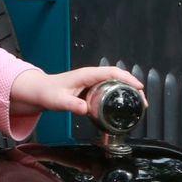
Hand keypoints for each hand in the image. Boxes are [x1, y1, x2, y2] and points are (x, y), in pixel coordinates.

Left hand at [10, 66, 145, 117]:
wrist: (38, 91)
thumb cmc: (47, 93)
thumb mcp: (59, 101)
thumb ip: (71, 105)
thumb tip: (85, 109)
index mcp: (87, 75)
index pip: (112, 72)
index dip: (127, 78)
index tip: (139, 87)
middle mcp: (91, 76)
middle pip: (118, 77)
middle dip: (133, 87)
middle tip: (142, 101)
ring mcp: (91, 82)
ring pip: (115, 83)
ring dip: (128, 91)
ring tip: (138, 104)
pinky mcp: (90, 89)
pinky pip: (109, 89)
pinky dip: (119, 95)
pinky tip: (122, 105)